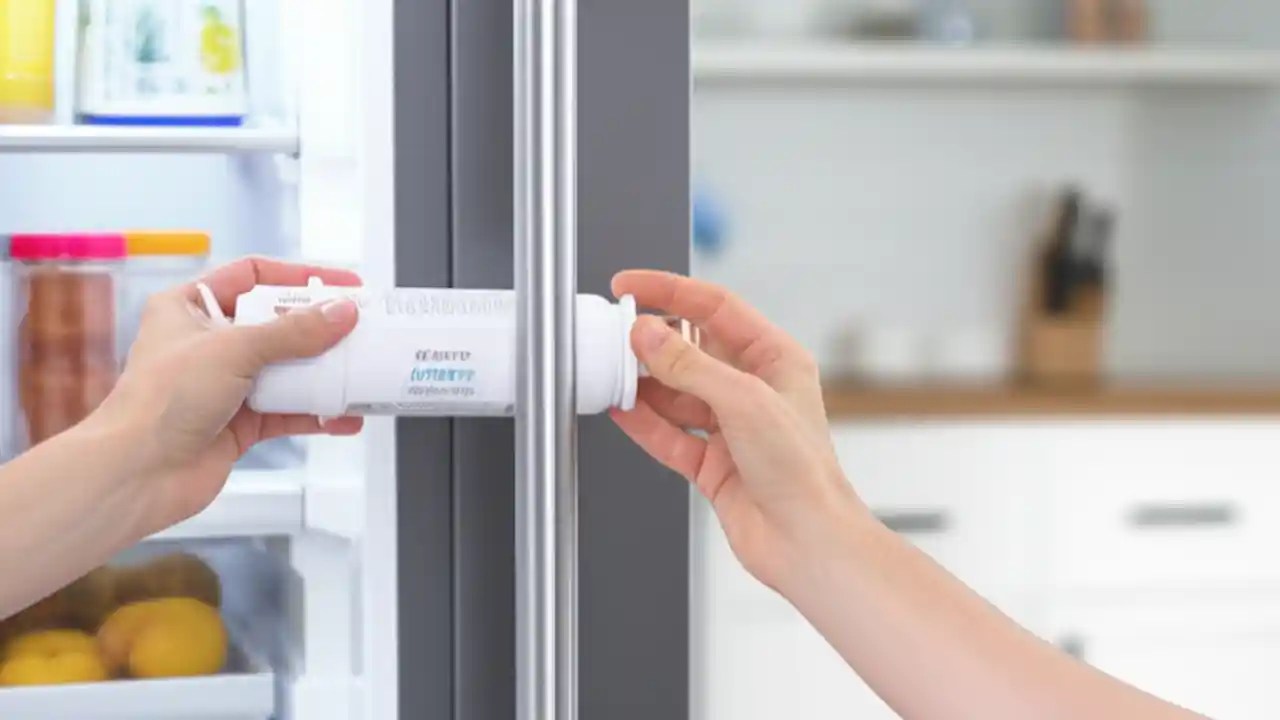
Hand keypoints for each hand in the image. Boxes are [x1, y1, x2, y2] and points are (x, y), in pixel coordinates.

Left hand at [92, 258, 363, 538]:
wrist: (136, 473)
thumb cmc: (160, 400)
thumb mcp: (233, 349)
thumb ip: (293, 332)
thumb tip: (342, 313)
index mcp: (190, 307)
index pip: (253, 276)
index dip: (298, 276)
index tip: (341, 283)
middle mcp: (208, 342)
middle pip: (278, 324)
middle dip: (321, 329)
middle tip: (361, 327)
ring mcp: (225, 384)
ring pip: (288, 369)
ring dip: (324, 373)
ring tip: (361, 371)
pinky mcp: (239, 423)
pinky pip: (289, 411)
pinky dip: (317, 413)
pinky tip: (343, 416)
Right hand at [610, 270, 867, 591]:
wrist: (806, 542)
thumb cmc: (804, 473)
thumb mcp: (745, 402)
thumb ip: (690, 365)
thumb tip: (649, 335)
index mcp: (775, 359)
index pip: (715, 308)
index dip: (671, 291)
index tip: (632, 286)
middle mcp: (753, 389)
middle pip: (690, 349)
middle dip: (652, 342)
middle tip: (615, 334)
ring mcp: (730, 427)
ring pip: (674, 393)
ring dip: (643, 384)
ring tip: (612, 373)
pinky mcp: (712, 463)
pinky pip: (668, 433)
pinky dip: (643, 422)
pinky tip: (622, 409)